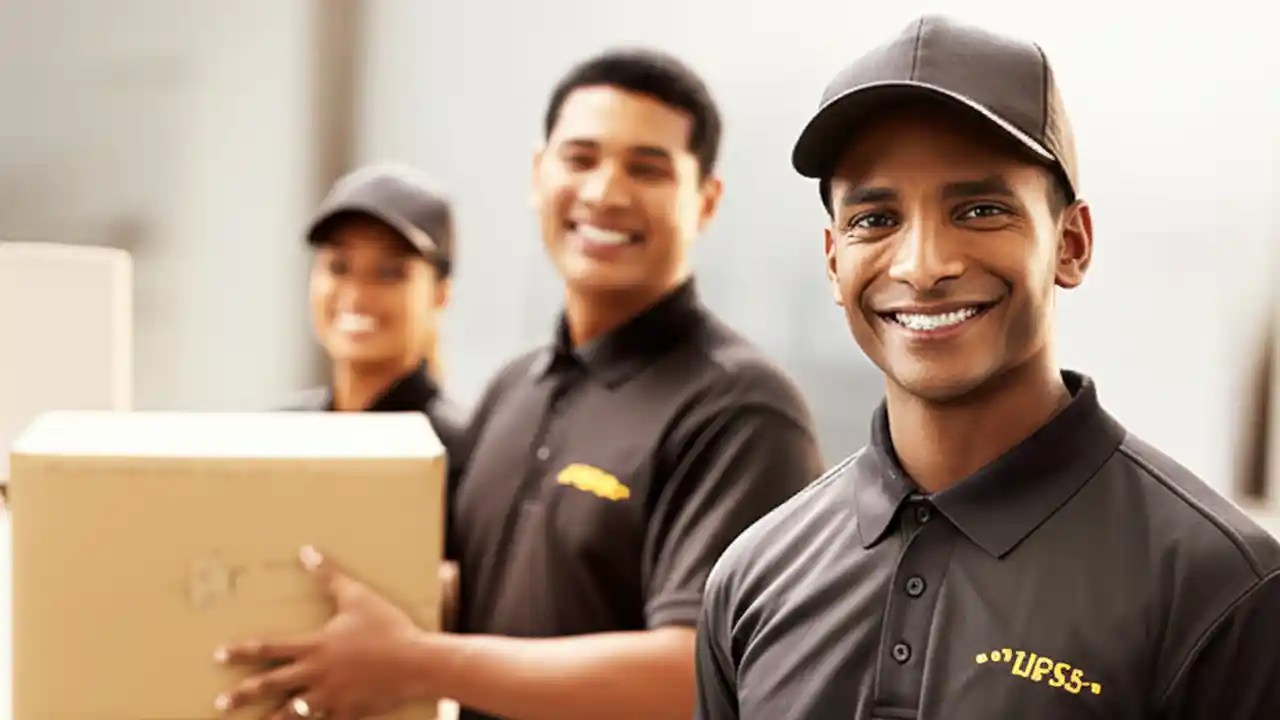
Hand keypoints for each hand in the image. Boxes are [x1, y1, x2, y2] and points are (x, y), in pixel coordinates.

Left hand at [214, 546, 429, 719]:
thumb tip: (306, 551)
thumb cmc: (386, 626)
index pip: (269, 648)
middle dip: (243, 694)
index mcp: (315, 645)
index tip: (219, 654)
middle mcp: (316, 673)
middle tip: (221, 702)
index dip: (242, 650)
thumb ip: (329, 575)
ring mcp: (330, 696)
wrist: (415, 661)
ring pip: (290, 713)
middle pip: (271, 685)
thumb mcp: (357, 595)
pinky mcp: (346, 712)